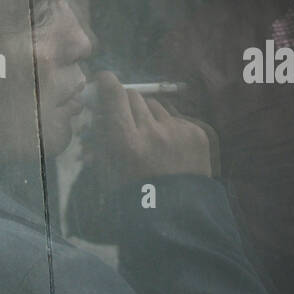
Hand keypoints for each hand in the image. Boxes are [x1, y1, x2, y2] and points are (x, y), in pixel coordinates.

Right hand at [85, 72, 214, 190]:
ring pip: (156, 106)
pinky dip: (169, 128)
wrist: (177, 215)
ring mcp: (177, 130)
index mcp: (126, 142)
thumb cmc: (136, 197)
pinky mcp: (196, 133)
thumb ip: (102, 144)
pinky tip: (169, 148)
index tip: (104, 78)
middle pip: (135, 97)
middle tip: (125, 114)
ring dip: (148, 115)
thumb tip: (98, 119)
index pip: (115, 97)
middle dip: (126, 102)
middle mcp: (152, 131)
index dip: (108, 83)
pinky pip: (176, 119)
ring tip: (149, 137)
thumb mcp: (109, 173)